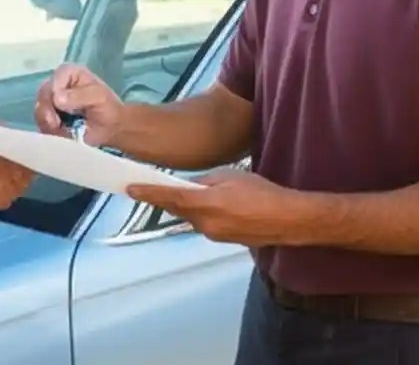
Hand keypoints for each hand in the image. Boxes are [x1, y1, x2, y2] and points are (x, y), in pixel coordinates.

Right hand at [34, 63, 122, 146]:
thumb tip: (57, 99)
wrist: (110, 129)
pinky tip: (61, 133)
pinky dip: (50, 130)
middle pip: (44, 93)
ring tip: (62, 129)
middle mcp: (57, 84)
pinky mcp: (48, 118)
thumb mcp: (98, 97)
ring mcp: (51, 102)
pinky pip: (42, 124)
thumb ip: (79, 95)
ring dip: (49, 122)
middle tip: (57, 123)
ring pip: (40, 110)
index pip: (57, 76)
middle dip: (48, 109)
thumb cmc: (107, 108)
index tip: (60, 105)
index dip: (56, 89)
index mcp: (69, 73)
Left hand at [126, 169, 312, 247]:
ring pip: (192, 218)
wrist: (287, 219)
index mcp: (205, 204)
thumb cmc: (261, 193)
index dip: (148, 193)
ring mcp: (213, 235)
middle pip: (178, 209)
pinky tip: (215, 207)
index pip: (169, 198)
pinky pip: (205, 225)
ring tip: (196, 194)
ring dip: (188, 207)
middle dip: (168, 199)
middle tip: (153, 187)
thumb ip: (205, 181)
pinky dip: (203, 215)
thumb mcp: (230, 176)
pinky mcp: (223, 241)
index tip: (130, 189)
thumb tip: (190, 186)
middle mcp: (205, 224)